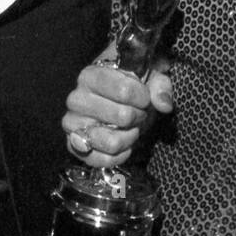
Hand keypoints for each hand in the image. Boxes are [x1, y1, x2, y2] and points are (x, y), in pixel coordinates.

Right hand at [62, 46, 173, 167]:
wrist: (112, 105)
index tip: (144, 98)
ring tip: (130, 129)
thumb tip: (164, 105)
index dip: (143, 98)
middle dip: (138, 117)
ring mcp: (71, 124)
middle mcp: (76, 99)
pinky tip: (123, 144)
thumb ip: (160, 87)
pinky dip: (120, 155)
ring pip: (112, 142)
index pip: (125, 90)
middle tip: (138, 114)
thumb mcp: (149, 79)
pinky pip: (102, 160)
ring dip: (129, 137)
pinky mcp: (74, 146)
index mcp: (90, 76)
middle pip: (122, 116)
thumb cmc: (130, 90)